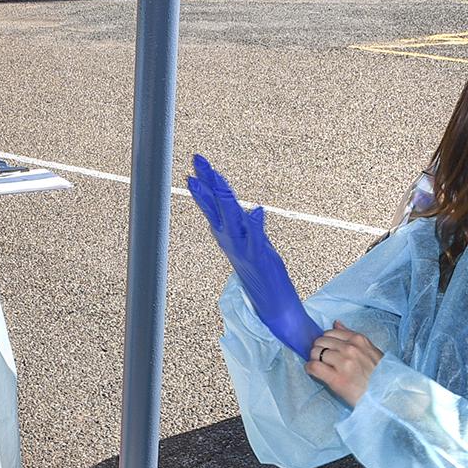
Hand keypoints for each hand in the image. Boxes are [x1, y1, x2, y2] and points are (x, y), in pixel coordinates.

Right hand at [186, 154, 322, 356]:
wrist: (273, 305)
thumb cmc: (262, 275)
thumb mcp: (249, 244)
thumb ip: (243, 227)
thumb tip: (241, 208)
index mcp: (227, 235)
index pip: (212, 205)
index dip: (204, 185)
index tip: (195, 166)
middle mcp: (231, 240)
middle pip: (216, 206)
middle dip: (208, 182)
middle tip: (198, 161)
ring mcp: (243, 249)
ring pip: (231, 219)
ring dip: (225, 200)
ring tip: (219, 180)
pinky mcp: (260, 258)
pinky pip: (256, 239)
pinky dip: (256, 225)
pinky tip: (258, 211)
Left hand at [308, 323, 381, 405]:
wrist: (387, 397)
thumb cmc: (380, 377)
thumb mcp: (371, 351)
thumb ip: (352, 337)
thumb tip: (336, 323)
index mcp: (359, 340)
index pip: (331, 332)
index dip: (326, 341)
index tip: (327, 350)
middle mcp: (350, 349)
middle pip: (320, 341)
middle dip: (318, 350)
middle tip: (322, 360)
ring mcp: (343, 363)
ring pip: (315, 352)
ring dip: (314, 359)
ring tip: (320, 367)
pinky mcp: (337, 378)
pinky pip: (314, 367)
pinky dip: (310, 369)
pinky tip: (314, 373)